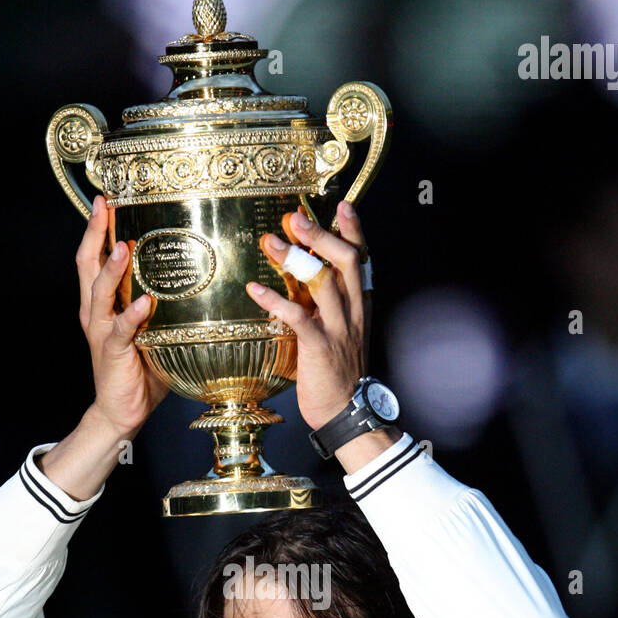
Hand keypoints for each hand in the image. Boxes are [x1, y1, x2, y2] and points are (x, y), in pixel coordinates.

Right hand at [76, 195, 169, 437]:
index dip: (97, 229)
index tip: (105, 200)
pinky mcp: (113, 352)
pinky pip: (120, 329)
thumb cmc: (140, 369)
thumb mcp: (152, 329)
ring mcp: (101, 331)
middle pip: (88, 265)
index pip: (94, 258)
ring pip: (100, 292)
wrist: (122, 410)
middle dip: (95, 234)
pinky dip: (132, 314)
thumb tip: (200, 280)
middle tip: (105, 207)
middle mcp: (96, 312)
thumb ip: (164, 305)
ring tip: (123, 247)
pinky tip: (145, 302)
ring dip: (112, 270)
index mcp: (102, 304)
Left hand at [245, 199, 371, 430]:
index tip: (342, 205)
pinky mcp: (320, 348)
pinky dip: (275, 301)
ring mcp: (338, 329)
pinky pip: (298, 318)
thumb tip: (301, 278)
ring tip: (270, 240)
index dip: (354, 231)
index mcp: (359, 306)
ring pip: (323, 283)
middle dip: (321, 235)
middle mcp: (353, 312)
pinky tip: (255, 289)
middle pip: (346, 262)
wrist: (346, 412)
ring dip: (295, 258)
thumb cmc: (336, 373)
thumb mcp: (335, 331)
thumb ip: (322, 305)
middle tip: (296, 216)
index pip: (362, 260)